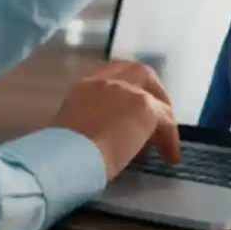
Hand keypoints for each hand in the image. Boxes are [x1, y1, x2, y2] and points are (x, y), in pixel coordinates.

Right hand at [48, 60, 180, 179]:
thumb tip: (103, 138)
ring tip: (165, 141)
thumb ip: (86, 125)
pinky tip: (169, 157)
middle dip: (152, 90)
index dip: (127, 86)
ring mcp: (126, 91)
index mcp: (83, 88)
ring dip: (162, 116)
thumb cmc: (60, 154)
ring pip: (154, 96)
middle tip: (159, 113)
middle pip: (138, 72)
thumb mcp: (69, 131)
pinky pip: (166, 121)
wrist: (67, 157)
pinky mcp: (144, 107)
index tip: (133, 103)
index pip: (111, 74)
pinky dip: (169, 139)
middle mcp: (105, 83)